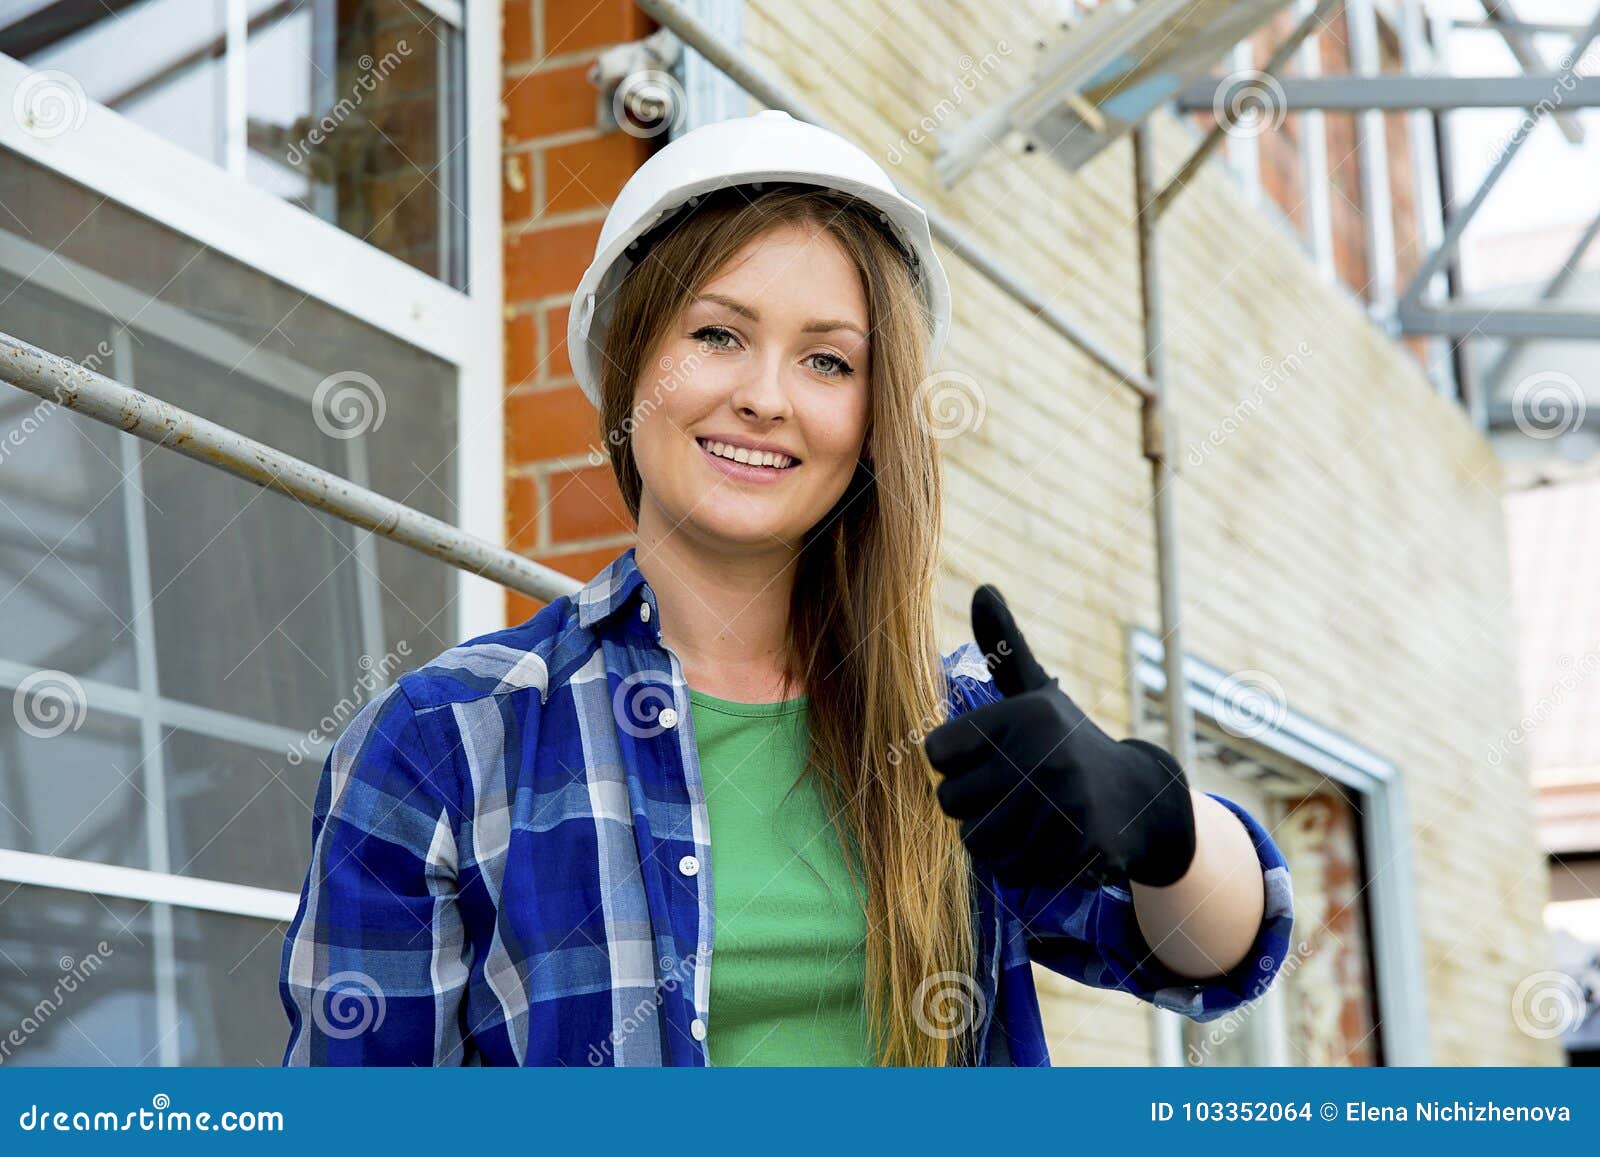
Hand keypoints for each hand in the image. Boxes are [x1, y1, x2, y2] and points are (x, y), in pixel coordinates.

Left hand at [923, 585, 1197, 889]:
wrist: (1140, 799)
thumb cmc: (1069, 742)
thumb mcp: (1036, 692)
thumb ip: (1002, 646)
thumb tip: (982, 587)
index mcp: (1025, 715)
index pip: (935, 751)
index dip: (955, 759)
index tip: (988, 755)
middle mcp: (1043, 756)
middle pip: (949, 801)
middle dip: (972, 801)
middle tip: (1009, 790)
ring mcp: (1062, 806)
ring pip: (974, 840)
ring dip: (991, 836)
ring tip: (1024, 816)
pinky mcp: (1075, 850)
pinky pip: (1007, 870)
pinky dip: (1017, 863)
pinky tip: (1044, 841)